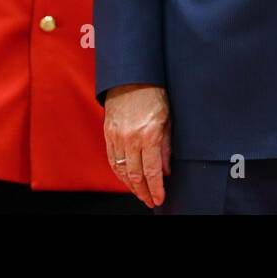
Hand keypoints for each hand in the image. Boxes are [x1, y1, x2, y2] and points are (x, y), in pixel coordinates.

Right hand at [103, 83, 171, 207]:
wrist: (131, 77)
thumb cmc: (153, 93)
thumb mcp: (168, 119)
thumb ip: (166, 147)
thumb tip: (166, 169)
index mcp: (149, 134)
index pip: (152, 170)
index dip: (156, 188)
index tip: (159, 198)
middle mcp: (131, 138)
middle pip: (135, 175)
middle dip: (143, 192)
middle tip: (150, 201)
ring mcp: (117, 137)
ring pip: (122, 170)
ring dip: (131, 186)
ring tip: (140, 193)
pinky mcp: (108, 134)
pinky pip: (112, 160)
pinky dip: (119, 173)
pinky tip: (126, 179)